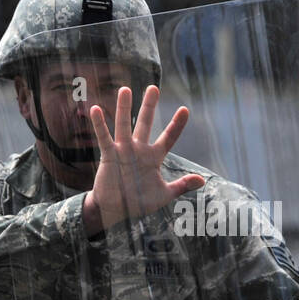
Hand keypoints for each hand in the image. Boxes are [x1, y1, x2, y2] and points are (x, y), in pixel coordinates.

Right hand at [83, 85, 204, 231]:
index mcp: (154, 157)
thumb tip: (202, 181)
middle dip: (149, 106)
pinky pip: (104, 138)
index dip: (176, 125)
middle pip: (145, 123)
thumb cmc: (139, 203)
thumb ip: (182, 185)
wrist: (116, 211)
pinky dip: (99, 124)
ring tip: (125, 89)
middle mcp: (139, 150)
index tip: (185, 109)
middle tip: (153, 88)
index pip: (168, 137)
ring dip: (124, 108)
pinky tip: (96, 110)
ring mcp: (123, 150)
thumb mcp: (164, 194)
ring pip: (124, 125)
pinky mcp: (108, 156)